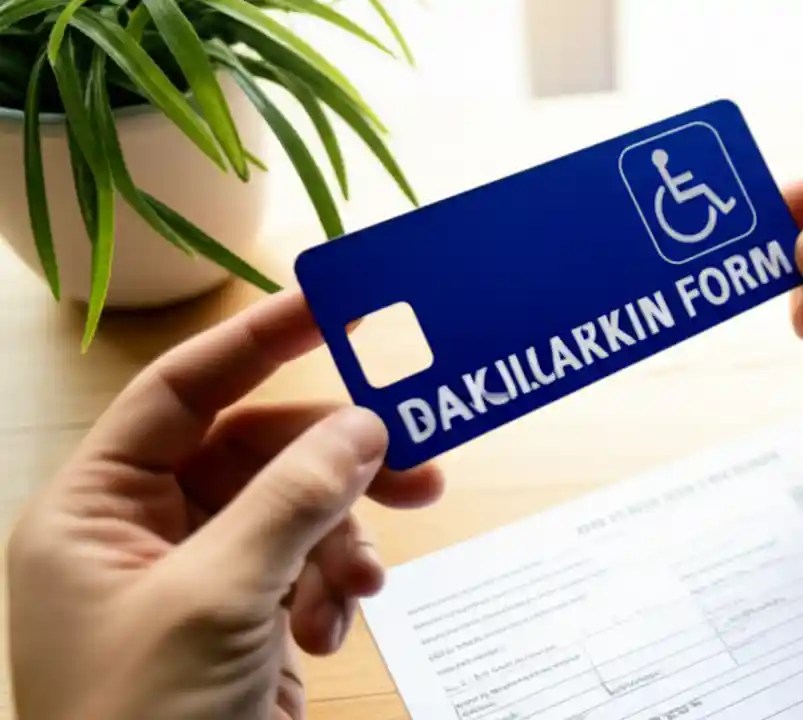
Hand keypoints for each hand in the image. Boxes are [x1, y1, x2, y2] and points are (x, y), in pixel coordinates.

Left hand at [7, 291, 443, 719]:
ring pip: (297, 515)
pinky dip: (333, 593)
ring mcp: (200, 583)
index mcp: (97, 512)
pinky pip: (308, 573)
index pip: (181, 394)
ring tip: (369, 584)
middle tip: (420, 464)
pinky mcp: (246, 627)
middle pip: (259, 455)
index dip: (257, 344)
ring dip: (344, 541)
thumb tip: (363, 424)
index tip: (335, 310)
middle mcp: (144, 536)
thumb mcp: (216, 599)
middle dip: (336, 467)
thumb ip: (292, 499)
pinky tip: (328, 635)